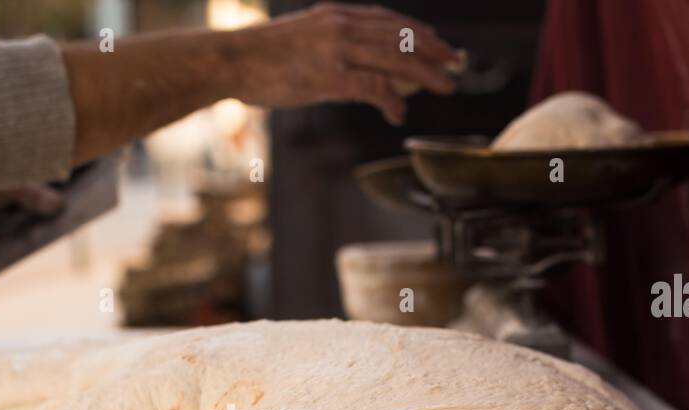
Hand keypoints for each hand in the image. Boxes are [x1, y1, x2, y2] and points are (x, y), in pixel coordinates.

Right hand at [225, 3, 462, 124]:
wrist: (230, 60)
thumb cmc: (259, 59)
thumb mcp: (301, 42)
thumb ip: (330, 50)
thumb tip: (353, 73)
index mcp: (335, 16)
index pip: (388, 20)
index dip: (418, 32)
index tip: (438, 42)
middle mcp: (342, 26)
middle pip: (400, 35)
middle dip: (434, 49)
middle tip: (457, 63)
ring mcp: (337, 49)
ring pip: (396, 57)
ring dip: (426, 72)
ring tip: (446, 86)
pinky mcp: (330, 74)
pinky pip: (373, 85)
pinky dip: (392, 99)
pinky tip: (399, 112)